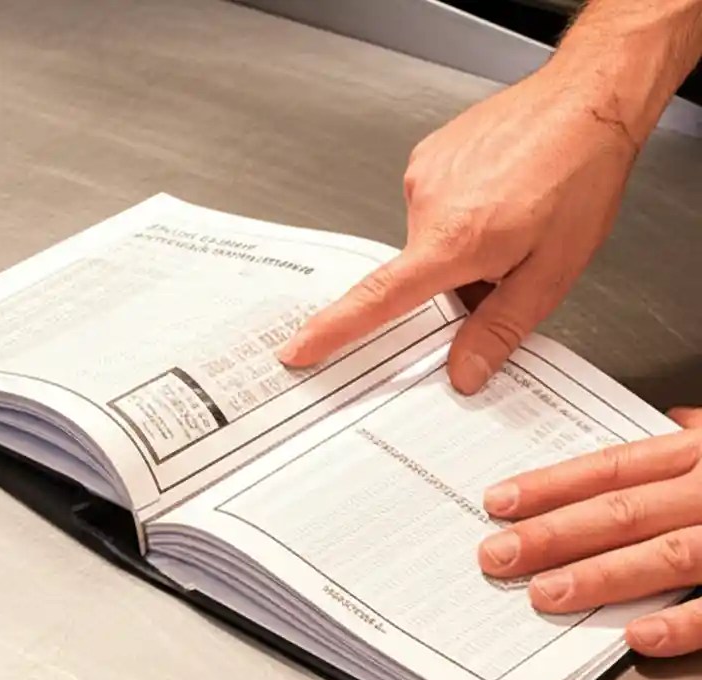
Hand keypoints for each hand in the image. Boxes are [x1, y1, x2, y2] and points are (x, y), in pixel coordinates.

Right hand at [279, 62, 640, 394]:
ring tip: (518, 216)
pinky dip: (465, 208)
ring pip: (432, 235)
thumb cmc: (580, 176)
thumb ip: (502, 327)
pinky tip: (504, 192)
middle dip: (457, 280)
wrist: (588, 99)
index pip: (378, 298)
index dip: (334, 328)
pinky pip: (437, 200)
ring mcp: (424, 174)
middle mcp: (427, 205)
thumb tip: (464, 373)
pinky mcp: (430, 154)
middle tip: (512, 260)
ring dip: (465, 241)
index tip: (298, 348)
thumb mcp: (554, 272)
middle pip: (419, 271)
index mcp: (452, 242)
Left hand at [478, 407, 701, 656]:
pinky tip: (636, 633)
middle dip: (553, 534)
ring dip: (600, 576)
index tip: (497, 502)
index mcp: (699, 458)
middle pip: (621, 512)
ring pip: (664, 555)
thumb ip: (700, 436)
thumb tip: (671, 420)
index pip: (611, 469)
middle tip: (496, 555)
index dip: (550, 486)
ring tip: (544, 593)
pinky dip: (681, 621)